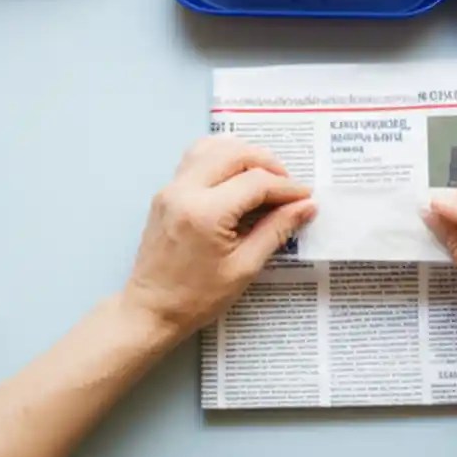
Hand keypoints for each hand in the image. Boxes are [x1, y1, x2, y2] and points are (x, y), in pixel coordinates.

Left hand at [123, 136, 316, 338]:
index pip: (255, 182)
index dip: (286, 187)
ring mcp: (170, 188)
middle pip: (234, 154)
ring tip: (264, 176)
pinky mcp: (165, 192)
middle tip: (288, 186)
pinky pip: (195, 158)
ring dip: (243, 154)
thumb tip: (305, 206)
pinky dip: (220, 157)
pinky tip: (236, 175)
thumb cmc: (197, 297)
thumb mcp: (245, 267)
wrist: (151, 309)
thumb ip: (276, 230)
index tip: (304, 198)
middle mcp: (184, 191)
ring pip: (212, 147)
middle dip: (267, 163)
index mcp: (205, 213)